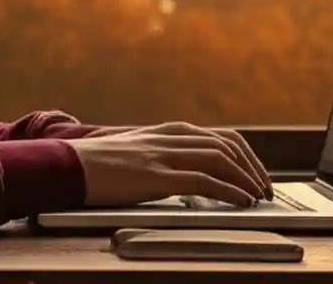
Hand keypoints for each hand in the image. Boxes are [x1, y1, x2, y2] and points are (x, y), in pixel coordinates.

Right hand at [66, 121, 273, 207]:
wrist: (67, 165)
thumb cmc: (96, 164)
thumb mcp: (136, 153)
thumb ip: (162, 157)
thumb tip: (186, 177)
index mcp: (167, 131)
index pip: (220, 137)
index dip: (245, 157)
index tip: (256, 175)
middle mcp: (170, 137)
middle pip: (227, 145)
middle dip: (253, 168)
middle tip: (265, 190)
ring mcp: (163, 155)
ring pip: (220, 159)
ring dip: (246, 179)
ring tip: (258, 197)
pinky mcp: (155, 175)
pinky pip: (203, 180)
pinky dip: (229, 190)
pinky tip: (240, 201)